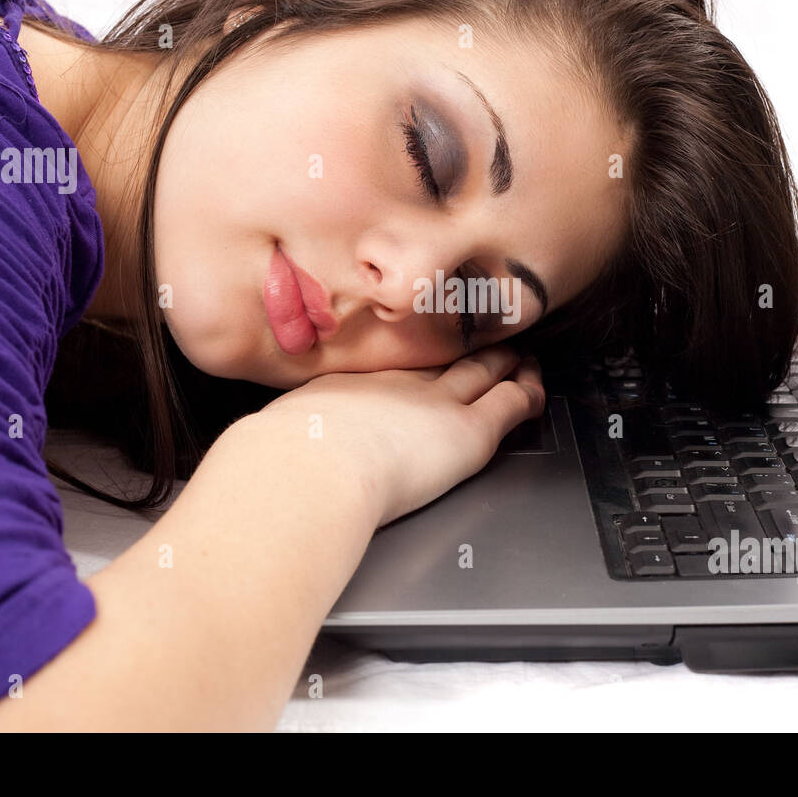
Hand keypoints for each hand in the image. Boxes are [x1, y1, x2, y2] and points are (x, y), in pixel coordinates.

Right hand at [249, 344, 544, 526]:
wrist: (310, 470)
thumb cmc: (284, 463)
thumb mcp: (280, 436)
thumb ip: (285, 440)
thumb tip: (260, 458)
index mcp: (355, 383)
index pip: (398, 360)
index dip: (420, 348)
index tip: (427, 338)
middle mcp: (400, 382)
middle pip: (444, 352)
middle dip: (466, 340)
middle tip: (485, 326)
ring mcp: (439, 401)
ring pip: (483, 370)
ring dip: (504, 362)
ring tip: (520, 355)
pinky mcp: (470, 430)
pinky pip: (511, 403)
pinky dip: (528, 393)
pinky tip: (537, 390)